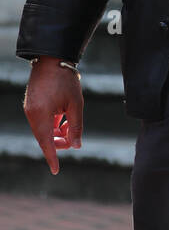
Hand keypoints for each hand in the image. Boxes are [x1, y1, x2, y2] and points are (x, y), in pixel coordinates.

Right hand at [23, 58, 83, 174]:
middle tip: (74, 139)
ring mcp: (30, 109)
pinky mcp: (32, 105)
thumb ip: (76, 127)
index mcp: (41, 115)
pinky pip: (41, 121)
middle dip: (59, 142)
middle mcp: (31, 114)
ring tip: (70, 124)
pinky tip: (63, 119)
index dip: (52, 157)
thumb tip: (76, 146)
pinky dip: (52, 124)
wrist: (52, 59)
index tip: (56, 170)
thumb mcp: (76, 104)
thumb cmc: (66, 80)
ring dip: (57, 133)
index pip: (46, 142)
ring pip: (43, 130)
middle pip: (44, 138)